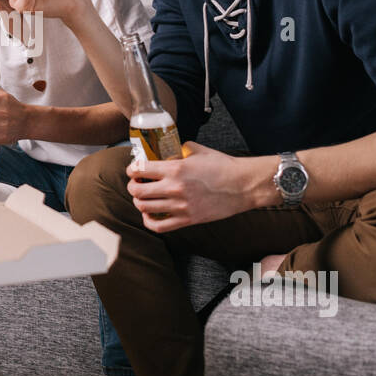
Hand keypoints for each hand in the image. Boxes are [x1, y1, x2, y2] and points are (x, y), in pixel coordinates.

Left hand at [126, 141, 254, 232]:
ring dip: (139, 202)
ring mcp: (180, 206)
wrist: (243, 185)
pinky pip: (159, 226)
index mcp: (175, 169)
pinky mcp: (188, 220)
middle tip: (136, 183)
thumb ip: (180, 149)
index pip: (140, 169)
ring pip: (145, 208)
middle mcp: (174, 189)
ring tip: (143, 197)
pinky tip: (150, 214)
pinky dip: (149, 221)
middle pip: (138, 190)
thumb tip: (169, 151)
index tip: (134, 169)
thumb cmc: (223, 166)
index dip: (132, 169)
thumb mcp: (198, 151)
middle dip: (133, 186)